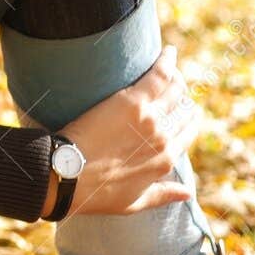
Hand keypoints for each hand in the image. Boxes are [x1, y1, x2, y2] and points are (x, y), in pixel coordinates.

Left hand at [45, 45, 199, 218]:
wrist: (66, 176)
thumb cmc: (93, 192)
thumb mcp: (133, 202)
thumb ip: (162, 195)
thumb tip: (188, 193)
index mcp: (165, 161)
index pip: (186, 133)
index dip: (187, 119)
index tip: (184, 108)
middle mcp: (163, 139)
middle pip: (182, 109)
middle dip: (182, 95)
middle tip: (174, 83)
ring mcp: (150, 119)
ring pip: (174, 90)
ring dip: (176, 76)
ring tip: (170, 65)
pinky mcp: (132, 102)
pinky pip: (158, 76)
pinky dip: (166, 62)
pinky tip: (169, 52)